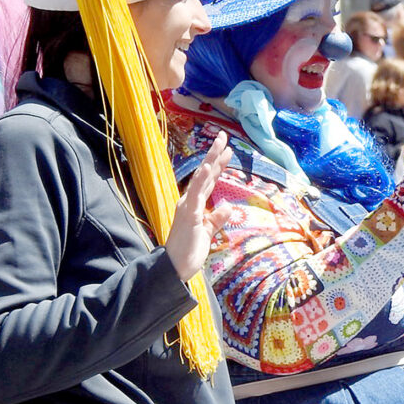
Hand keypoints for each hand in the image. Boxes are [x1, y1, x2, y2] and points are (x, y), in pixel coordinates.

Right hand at [165, 132, 232, 280]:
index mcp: (194, 204)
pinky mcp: (189, 215)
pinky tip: (207, 167)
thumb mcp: (207, 232)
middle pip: (204, 174)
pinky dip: (201, 180)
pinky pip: (196, 194)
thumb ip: (216, 219)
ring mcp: (188, 206)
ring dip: (210, 160)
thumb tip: (227, 207)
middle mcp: (189, 201)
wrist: (176, 267)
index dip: (217, 165)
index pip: (208, 181)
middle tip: (223, 136)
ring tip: (219, 144)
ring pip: (200, 179)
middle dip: (214, 154)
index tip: (226, 150)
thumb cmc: (189, 251)